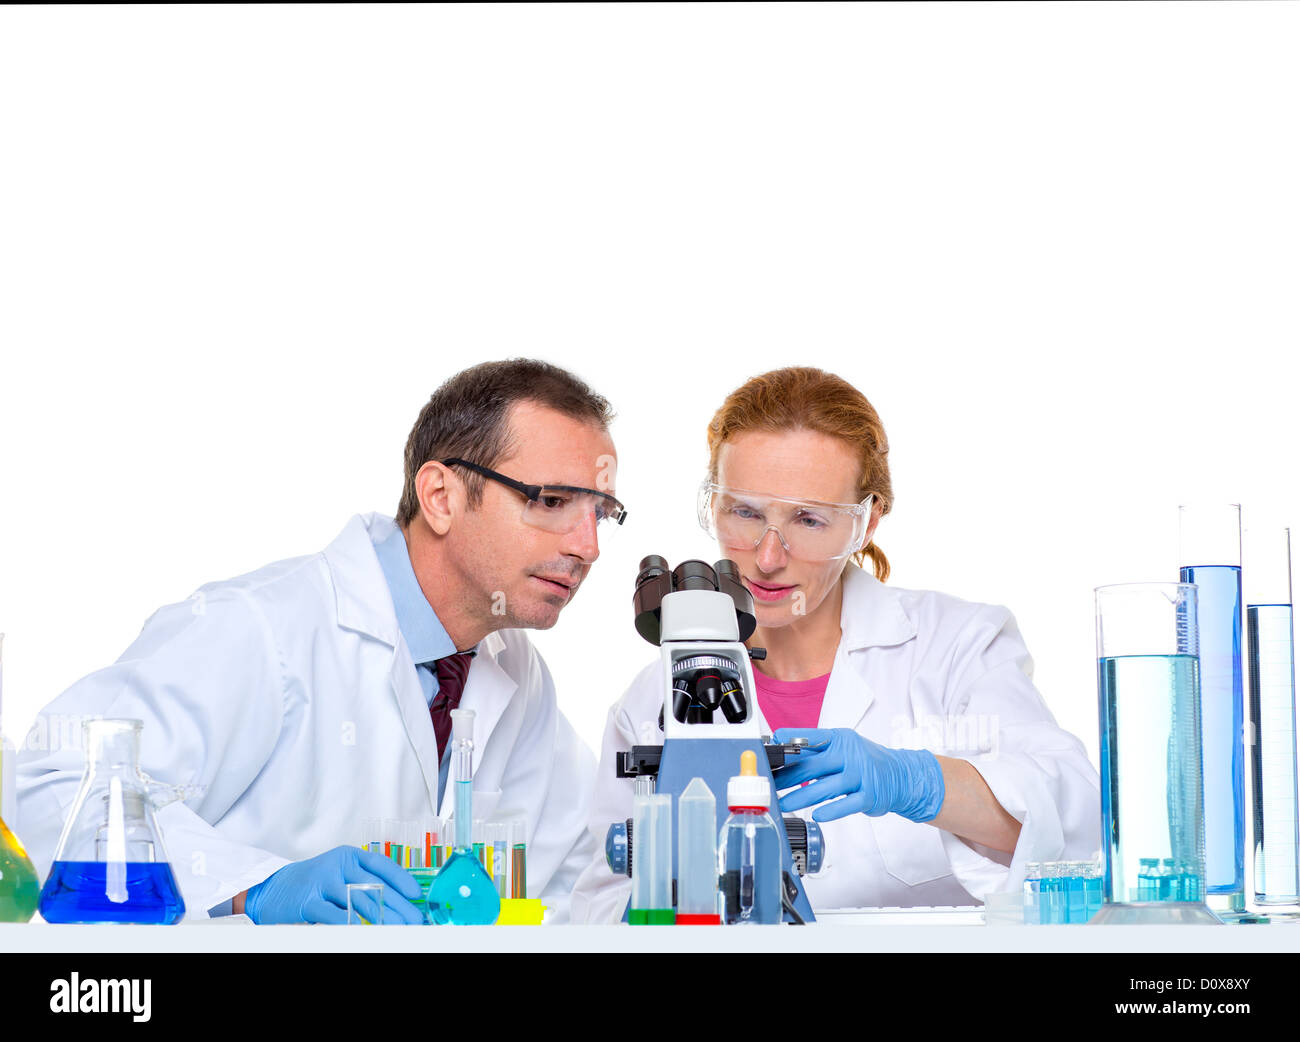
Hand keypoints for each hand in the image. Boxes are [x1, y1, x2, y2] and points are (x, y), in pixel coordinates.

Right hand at [244, 845, 425, 923]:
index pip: (381, 864)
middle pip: (374, 886)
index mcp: (348, 856)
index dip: (401, 878)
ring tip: (396, 930)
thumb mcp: (339, 874)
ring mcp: (323, 881)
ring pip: (358, 900)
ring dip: (381, 918)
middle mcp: (337, 866)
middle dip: (397, 905)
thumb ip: (363, 882)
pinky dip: (350, 923)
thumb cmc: (314, 883)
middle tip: (413, 921)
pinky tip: (363, 931)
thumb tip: (396, 899)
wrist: (273, 888)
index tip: (416, 894)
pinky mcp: (308, 901)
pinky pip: (334, 913)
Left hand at [773, 728, 944, 822]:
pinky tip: (816, 815)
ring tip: (783, 804)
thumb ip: (816, 751)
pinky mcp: (870, 796)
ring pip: (826, 787)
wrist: (900, 774)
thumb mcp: (842, 747)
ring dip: (801, 797)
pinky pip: (847, 804)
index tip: (769, 749)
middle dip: (787, 777)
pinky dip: (831, 810)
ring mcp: (861, 775)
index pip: (810, 738)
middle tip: (770, 785)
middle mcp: (851, 755)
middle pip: (813, 766)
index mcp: (840, 739)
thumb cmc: (863, 761)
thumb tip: (781, 751)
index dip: (788, 743)